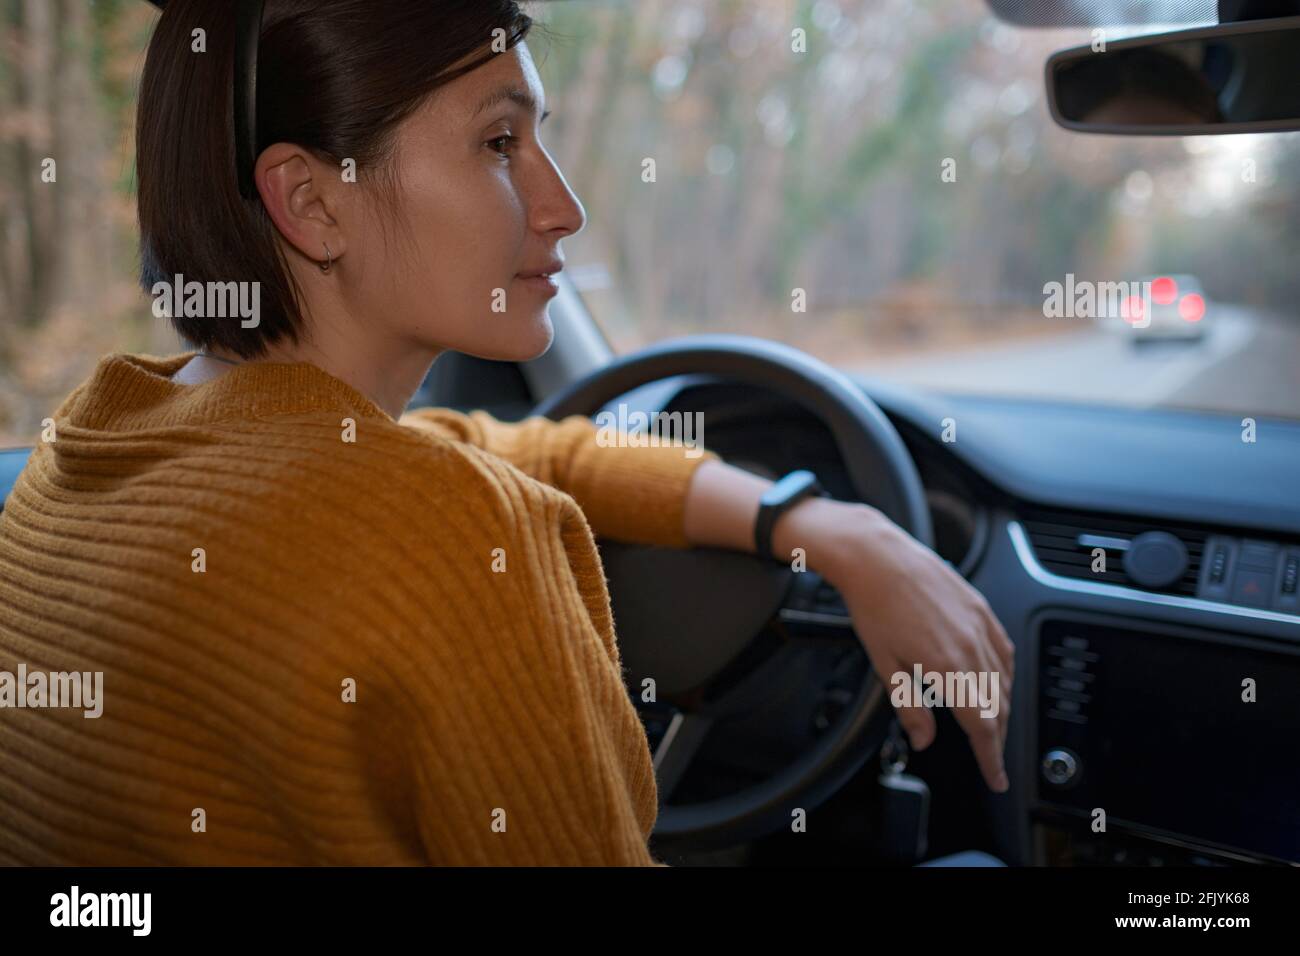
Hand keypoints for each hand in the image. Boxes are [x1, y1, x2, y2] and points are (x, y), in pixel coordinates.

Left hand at [780, 499, 1014, 792]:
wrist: (876, 557)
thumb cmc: (874, 605)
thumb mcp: (885, 665)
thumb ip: (910, 708)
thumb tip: (923, 738)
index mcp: (948, 666)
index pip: (982, 725)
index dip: (990, 757)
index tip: (995, 777)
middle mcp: (972, 646)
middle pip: (997, 706)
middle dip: (996, 737)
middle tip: (989, 758)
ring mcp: (980, 624)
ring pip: (1004, 680)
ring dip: (1001, 708)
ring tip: (990, 726)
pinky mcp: (981, 608)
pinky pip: (1003, 650)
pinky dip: (1004, 674)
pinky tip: (996, 682)